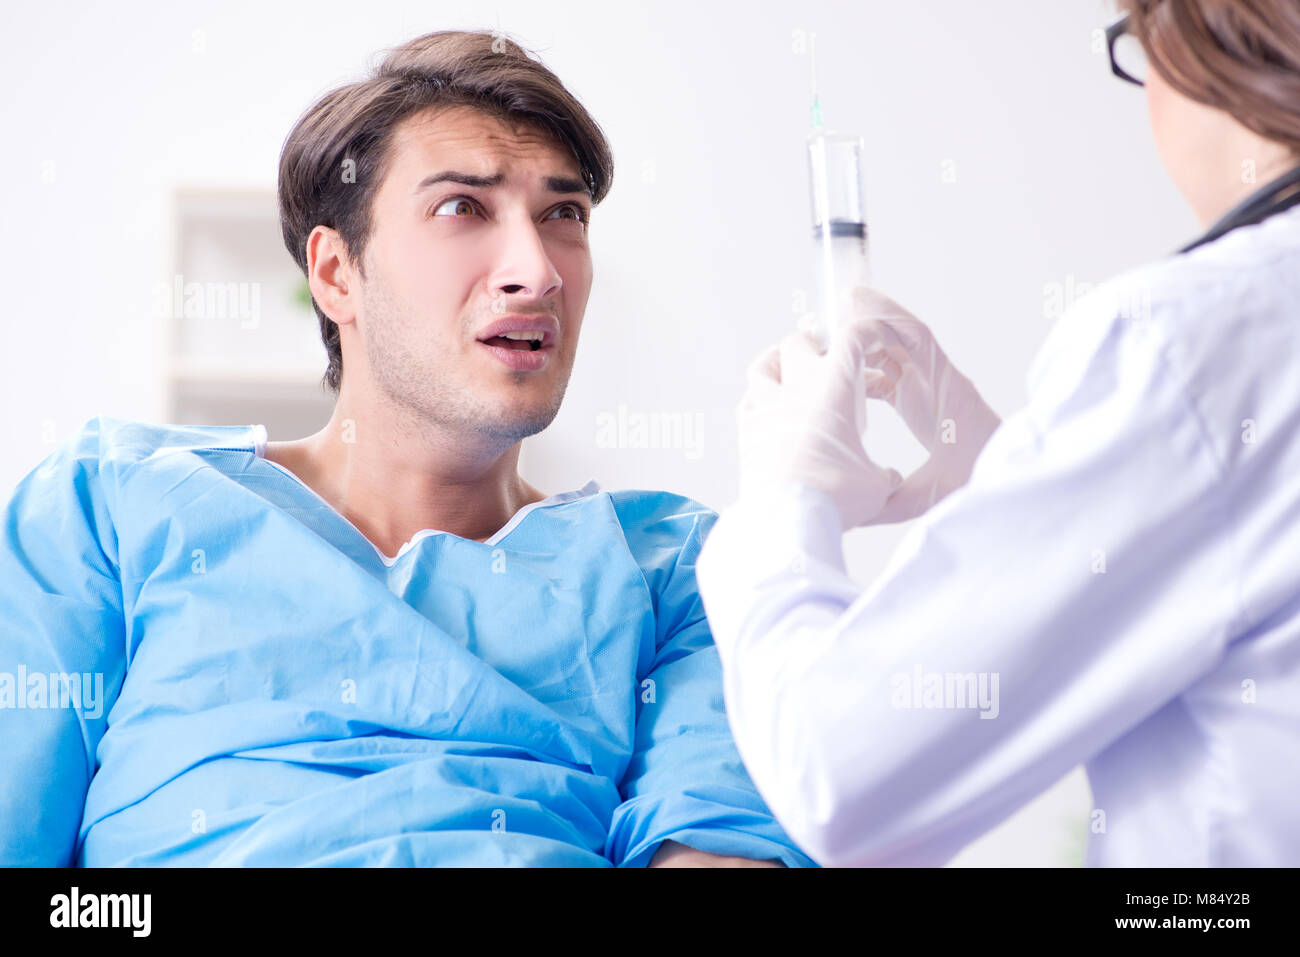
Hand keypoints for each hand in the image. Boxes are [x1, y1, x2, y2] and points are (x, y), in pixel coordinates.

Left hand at [738, 325, 903, 529]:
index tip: (874, 337)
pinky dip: (758, 396)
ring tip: (787, 365)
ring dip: (777, 360)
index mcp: (834, 387)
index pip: (853, 338)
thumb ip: (884, 475)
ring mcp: (767, 407)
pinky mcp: (747, 431)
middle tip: (826, 350)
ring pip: (764, 365)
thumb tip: (887, 480)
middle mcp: (797, 388)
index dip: (868, 331)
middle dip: (815, 342)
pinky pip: (748, 400)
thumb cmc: (833, 496)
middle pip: (799, 342)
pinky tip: (766, 404)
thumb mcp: (876, 486)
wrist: (788, 517)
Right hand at [850, 287, 1002, 523]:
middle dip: (870, 320)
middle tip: (835, 309)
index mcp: (947, 391)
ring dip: (866, 343)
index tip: (857, 304)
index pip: (918, 340)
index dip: (887, 317)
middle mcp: (938, 383)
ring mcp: (930, 391)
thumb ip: (895, 499)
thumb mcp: (938, 493)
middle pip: (901, 337)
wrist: (1012, 481)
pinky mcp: (924, 403)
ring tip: (831, 338)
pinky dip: (869, 370)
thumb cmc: (983, 480)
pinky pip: (893, 376)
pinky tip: (844, 377)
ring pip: (894, 354)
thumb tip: (853, 506)